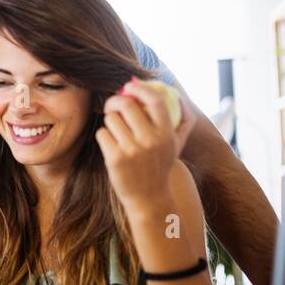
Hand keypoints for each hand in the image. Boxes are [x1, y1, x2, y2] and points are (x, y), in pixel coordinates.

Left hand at [96, 79, 191, 211]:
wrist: (149, 198)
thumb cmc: (160, 165)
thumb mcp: (176, 144)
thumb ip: (182, 118)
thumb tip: (175, 93)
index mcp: (166, 133)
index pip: (154, 100)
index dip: (140, 88)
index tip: (129, 86)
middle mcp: (150, 140)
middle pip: (125, 104)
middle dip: (115, 101)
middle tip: (112, 106)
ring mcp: (132, 149)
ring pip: (111, 118)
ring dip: (110, 122)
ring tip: (117, 133)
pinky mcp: (115, 158)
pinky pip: (102, 134)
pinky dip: (104, 137)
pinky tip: (112, 146)